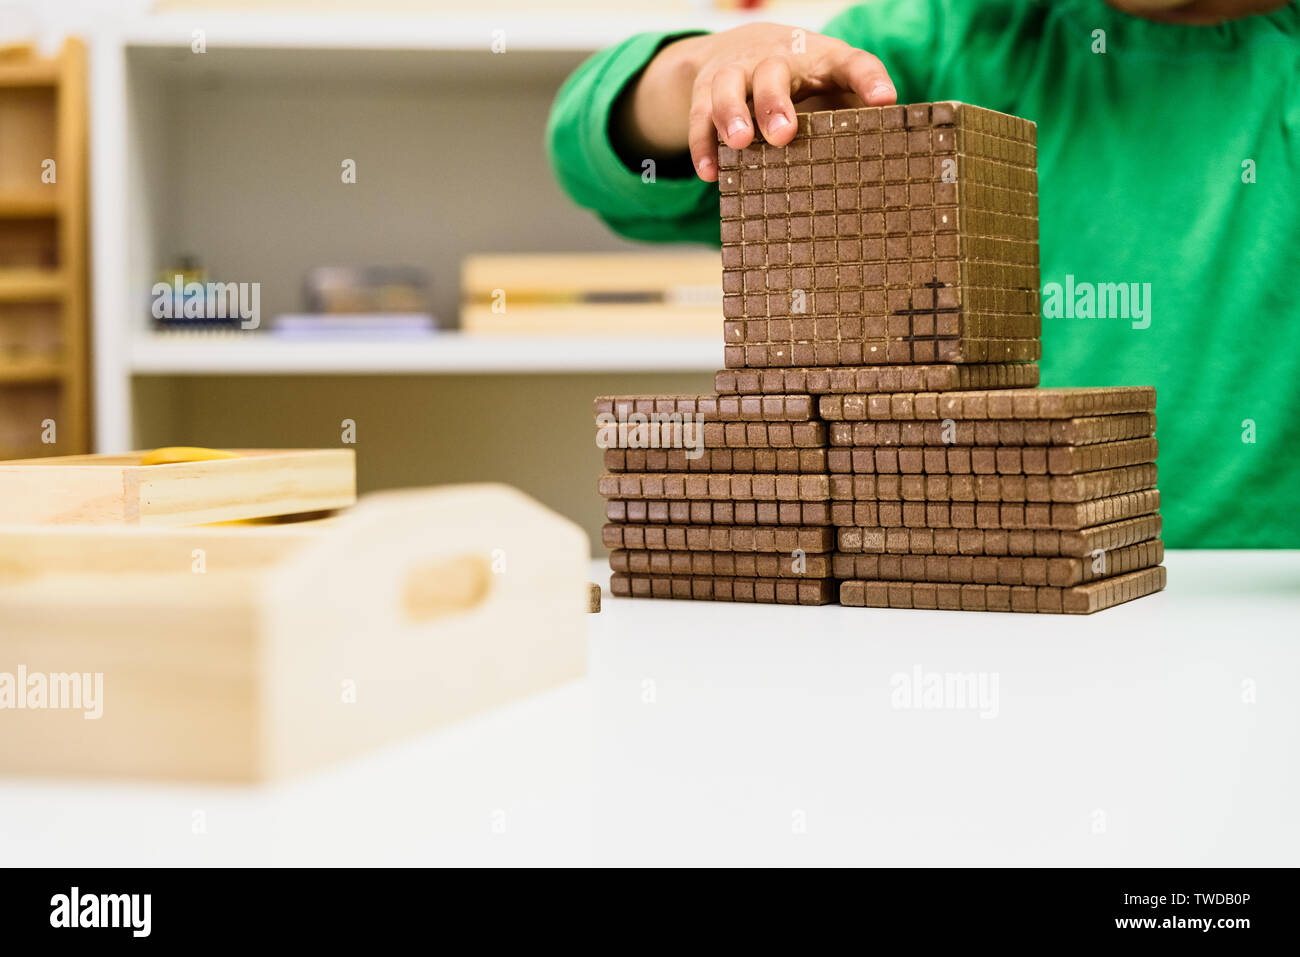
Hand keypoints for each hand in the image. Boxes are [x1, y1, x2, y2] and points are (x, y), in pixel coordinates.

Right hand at [617, 22, 896, 181]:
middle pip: (773, 73)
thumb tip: (883, 171)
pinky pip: (698, 115)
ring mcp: (738, 71)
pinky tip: (711, 173)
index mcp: (822, 59)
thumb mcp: (833, 91)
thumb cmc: (805, 84)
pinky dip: (702, 144)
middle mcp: (777, 59)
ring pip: (728, 86)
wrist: (744, 48)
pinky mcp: (706, 89)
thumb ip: (853, 120)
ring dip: (731, 114)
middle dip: (775, 103)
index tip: (883, 100)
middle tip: (783, 135)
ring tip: (739, 143)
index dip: (868, 80)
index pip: (851, 64)